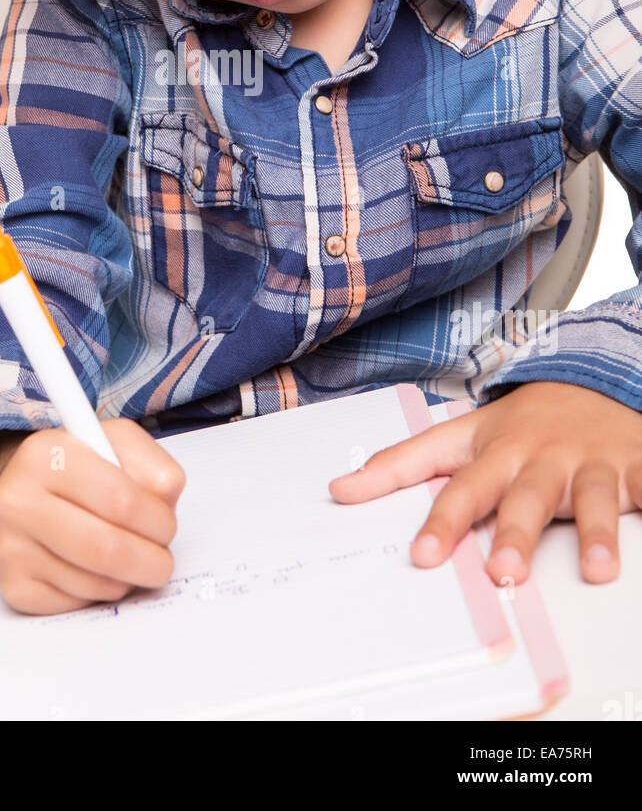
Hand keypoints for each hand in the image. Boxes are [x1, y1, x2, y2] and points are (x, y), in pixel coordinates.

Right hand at [0, 419, 185, 614]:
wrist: (24, 494)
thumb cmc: (79, 470)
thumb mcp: (117, 444)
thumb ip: (152, 465)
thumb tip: (164, 504)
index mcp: (46, 454)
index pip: (120, 499)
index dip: (157, 520)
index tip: (167, 525)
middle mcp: (18, 500)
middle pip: (106, 549)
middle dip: (150, 561)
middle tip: (162, 561)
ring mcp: (10, 548)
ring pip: (96, 583)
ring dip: (127, 578)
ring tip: (126, 556)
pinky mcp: (15, 587)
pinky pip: (78, 604)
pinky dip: (101, 592)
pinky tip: (95, 568)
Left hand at [327, 381, 641, 584]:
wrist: (596, 381)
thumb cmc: (524, 423)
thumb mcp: (461, 435)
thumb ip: (401, 465)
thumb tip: (339, 490)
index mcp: (494, 451)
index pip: (459, 486)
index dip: (439, 520)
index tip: (421, 555)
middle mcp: (539, 457)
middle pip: (525, 497)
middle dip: (514, 533)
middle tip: (502, 571)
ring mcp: (588, 464)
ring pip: (592, 498)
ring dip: (593, 533)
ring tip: (593, 569)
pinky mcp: (632, 469)